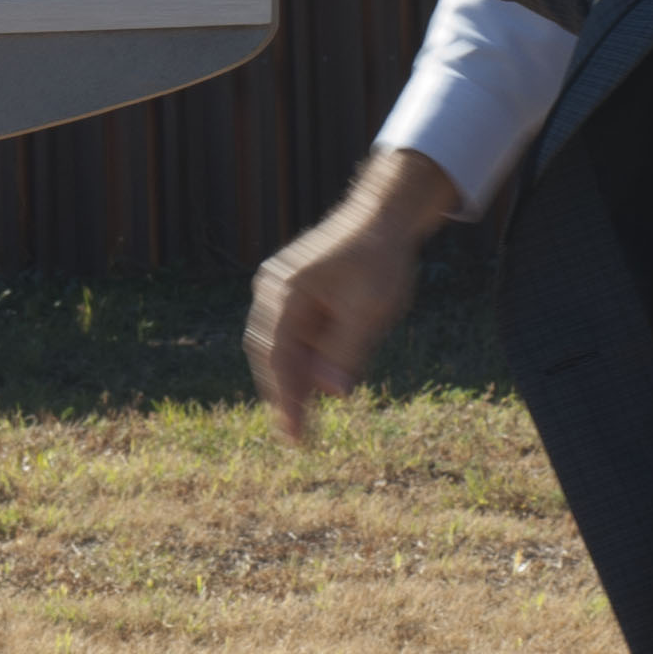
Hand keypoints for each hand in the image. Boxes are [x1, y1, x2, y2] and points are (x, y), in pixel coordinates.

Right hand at [245, 148, 459, 442]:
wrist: (384, 215)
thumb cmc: (380, 260)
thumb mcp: (371, 311)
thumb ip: (347, 352)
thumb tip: (331, 394)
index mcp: (286, 293)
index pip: (278, 358)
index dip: (285, 401)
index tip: (293, 438)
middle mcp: (274, 289)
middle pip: (269, 354)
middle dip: (282, 395)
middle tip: (297, 437)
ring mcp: (280, 287)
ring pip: (276, 345)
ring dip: (290, 379)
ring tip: (304, 418)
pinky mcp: (294, 289)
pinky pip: (289, 332)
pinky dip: (299, 359)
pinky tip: (315, 382)